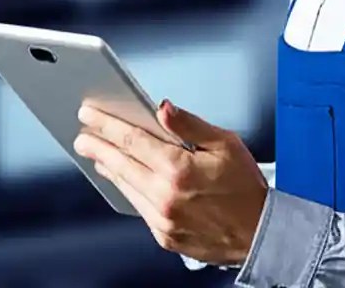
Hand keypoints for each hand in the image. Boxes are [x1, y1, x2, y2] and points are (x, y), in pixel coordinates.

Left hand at [73, 99, 268, 264]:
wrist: (262, 235)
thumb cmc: (247, 189)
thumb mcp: (226, 145)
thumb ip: (189, 125)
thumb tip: (162, 107)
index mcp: (180, 170)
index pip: (131, 140)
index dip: (106, 125)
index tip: (89, 114)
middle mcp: (166, 196)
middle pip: (120, 164)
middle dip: (97, 146)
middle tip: (82, 135)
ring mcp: (163, 219)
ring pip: (126, 187)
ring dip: (109, 168)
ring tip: (97, 154)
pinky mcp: (164, 236)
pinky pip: (138, 207)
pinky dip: (128, 189)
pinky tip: (123, 178)